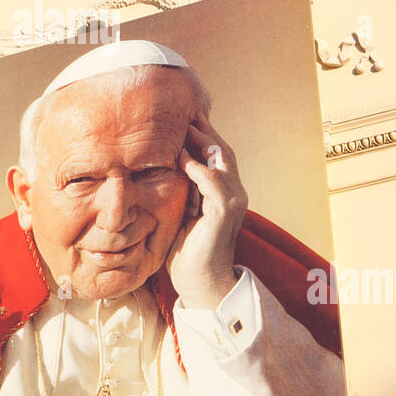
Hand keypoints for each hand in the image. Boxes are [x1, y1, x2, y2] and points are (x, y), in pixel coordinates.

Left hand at [166, 114, 247, 311]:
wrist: (199, 282)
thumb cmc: (186, 249)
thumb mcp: (182, 211)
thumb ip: (182, 189)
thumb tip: (161, 166)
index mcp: (225, 192)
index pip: (217, 155)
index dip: (202, 136)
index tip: (183, 119)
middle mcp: (235, 193)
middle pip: (222, 150)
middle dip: (204, 131)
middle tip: (184, 114)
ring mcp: (233, 201)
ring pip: (222, 159)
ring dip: (202, 141)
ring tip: (184, 127)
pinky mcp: (224, 212)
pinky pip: (214, 181)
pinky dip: (198, 167)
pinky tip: (182, 158)